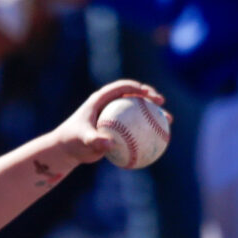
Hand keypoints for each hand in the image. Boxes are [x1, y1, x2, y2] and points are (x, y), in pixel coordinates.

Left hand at [49, 80, 168, 165]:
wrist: (68, 149)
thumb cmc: (72, 141)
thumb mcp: (82, 139)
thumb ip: (94, 140)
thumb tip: (109, 144)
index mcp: (102, 99)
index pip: (122, 87)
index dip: (137, 87)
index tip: (148, 94)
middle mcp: (111, 104)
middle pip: (135, 95)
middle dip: (151, 95)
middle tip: (162, 103)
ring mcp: (116, 116)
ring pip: (139, 113)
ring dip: (155, 114)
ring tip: (169, 120)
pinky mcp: (119, 128)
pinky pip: (137, 129)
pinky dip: (149, 133)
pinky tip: (161, 141)